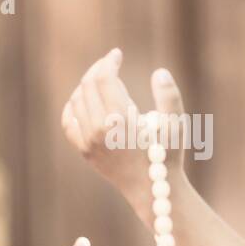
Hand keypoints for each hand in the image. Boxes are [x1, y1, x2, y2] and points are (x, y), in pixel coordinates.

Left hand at [60, 47, 186, 211]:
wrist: (152, 192)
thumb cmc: (168, 157)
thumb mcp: (176, 125)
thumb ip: (169, 96)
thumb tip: (159, 72)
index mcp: (119, 120)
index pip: (104, 78)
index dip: (109, 61)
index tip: (117, 54)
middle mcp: (98, 130)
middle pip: (88, 86)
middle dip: (98, 69)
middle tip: (110, 62)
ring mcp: (87, 142)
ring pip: (77, 101)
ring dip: (87, 84)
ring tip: (102, 78)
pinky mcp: (84, 151)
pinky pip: (68, 122)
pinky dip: (73, 106)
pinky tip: (83, 99)